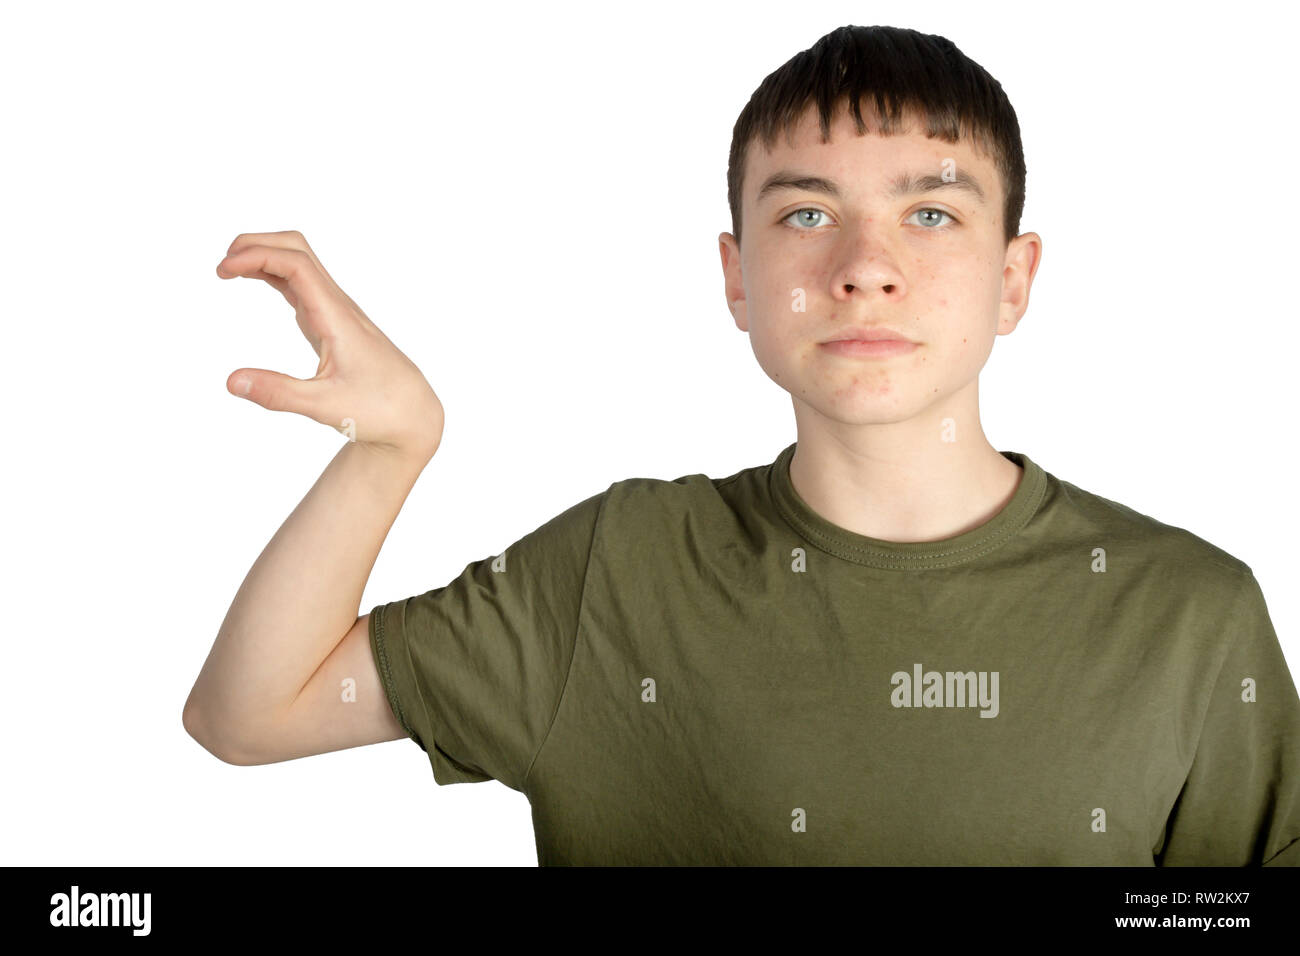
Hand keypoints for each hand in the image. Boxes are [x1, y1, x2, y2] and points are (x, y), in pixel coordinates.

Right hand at [217, 230, 443, 458]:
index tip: (223, 271)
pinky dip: (274, 273)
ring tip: (228, 271)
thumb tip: (231, 381)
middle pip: (298, 249)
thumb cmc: (378, 408)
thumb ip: (278, 393)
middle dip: (257, 244)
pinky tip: (254, 279)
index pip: (296, 264)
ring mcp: (335, 311)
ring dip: (264, 255)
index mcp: (337, 318)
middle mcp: (338, 306)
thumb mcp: (325, 407)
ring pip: (300, 262)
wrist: (413, 412)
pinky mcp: (332, 321)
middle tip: (222, 266)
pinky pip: (302, 283)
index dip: (256, 256)